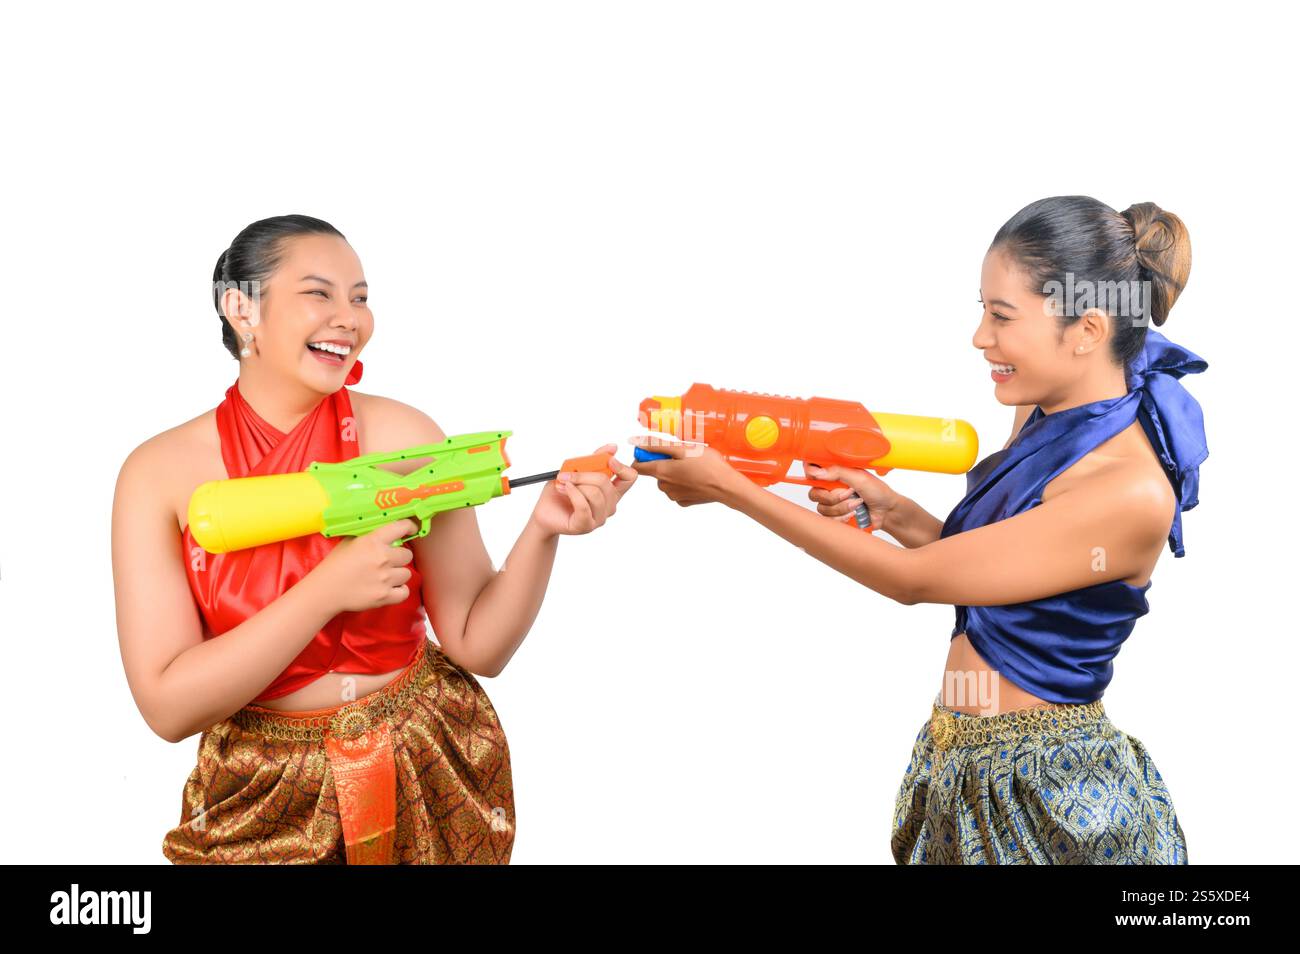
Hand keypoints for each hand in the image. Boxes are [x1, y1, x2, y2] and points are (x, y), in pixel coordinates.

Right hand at [309, 518, 417, 612]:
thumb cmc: (335, 565)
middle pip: (407, 554)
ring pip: (407, 574)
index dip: (409, 527)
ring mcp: (385, 578)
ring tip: (385, 576)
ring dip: (398, 574)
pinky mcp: (384, 596)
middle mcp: (382, 558)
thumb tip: (386, 531)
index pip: (401, 527)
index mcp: (373, 541)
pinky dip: (399, 591)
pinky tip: (390, 588)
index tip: (411, 530)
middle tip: (388, 561)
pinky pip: (405, 592)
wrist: (325, 590)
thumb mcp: (349, 542)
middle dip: (399, 557)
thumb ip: (369, 535)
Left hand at [529, 444, 637, 536]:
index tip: (609, 460)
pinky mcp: (586, 525)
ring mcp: (599, 517)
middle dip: (584, 474)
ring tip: (563, 484)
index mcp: (610, 490)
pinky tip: (564, 489)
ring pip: (595, 494)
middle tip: (567, 473)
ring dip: (575, 484)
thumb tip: (612, 447)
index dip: (622, 467)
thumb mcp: (576, 470)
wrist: (544, 511)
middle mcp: (609, 505)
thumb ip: (594, 460)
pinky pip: (584, 506)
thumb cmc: (560, 491)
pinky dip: (572, 494)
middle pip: (605, 483)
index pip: (629, 478)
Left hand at [628, 435, 745, 506]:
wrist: (727, 486)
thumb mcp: (683, 448)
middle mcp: (664, 486)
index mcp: (662, 472)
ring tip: (693, 466)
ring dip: (676, 472)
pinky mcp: (684, 501)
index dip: (644, 455)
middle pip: (655, 471)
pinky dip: (684, 482)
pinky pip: (678, 489)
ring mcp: (674, 496)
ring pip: (667, 480)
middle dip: (665, 462)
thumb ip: (658, 445)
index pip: (638, 465)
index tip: (657, 449)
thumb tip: (637, 442)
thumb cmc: (709, 465)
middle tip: (684, 456)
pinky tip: (697, 478)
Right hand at [804, 463, 899, 532]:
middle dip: (832, 497)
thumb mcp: (859, 477)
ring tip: (857, 505)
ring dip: (841, 508)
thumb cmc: (877, 492)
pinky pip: (828, 520)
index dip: (811, 474)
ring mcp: (832, 503)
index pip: (812, 471)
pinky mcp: (835, 516)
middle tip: (849, 494)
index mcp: (835, 474)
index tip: (816, 477)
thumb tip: (817, 472)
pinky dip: (842, 518)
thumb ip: (838, 472)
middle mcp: (831, 488)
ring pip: (822, 508)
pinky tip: (853, 514)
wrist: (886, 512)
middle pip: (814, 493)